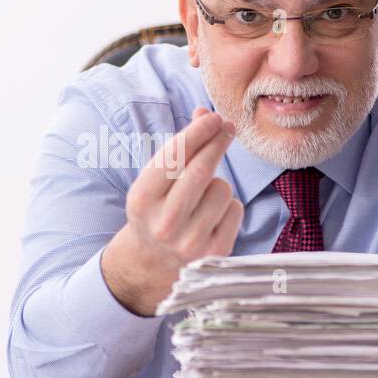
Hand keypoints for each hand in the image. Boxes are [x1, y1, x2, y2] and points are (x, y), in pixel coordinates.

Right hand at [102, 107, 244, 314]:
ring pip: (222, 189)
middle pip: (201, 170)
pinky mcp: (215, 253)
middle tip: (227, 128)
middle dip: (217, 142)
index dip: (197, 132)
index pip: (174, 157)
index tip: (213, 117)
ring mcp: (190, 242)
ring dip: (218, 184)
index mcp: (141, 201)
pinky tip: (211, 217)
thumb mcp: (154, 182)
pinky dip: (229, 205)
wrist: (152, 264)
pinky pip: (236, 209)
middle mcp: (164, 224)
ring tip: (201, 198)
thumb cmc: (156, 211)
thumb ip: (179, 147)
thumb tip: (206, 113)